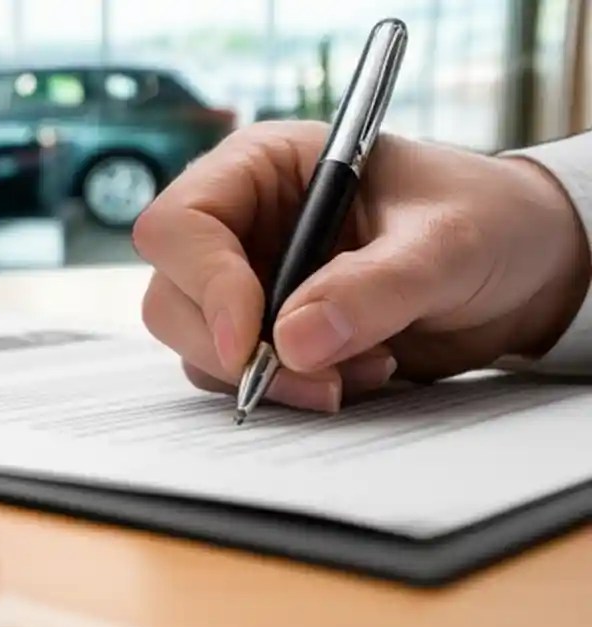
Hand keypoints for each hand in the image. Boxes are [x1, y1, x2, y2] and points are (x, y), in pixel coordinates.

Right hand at [134, 121, 589, 411]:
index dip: (204, 282)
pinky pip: (237, 376)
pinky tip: (358, 372)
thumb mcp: (446, 244)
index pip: (180, 224)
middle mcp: (240, 224)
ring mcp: (247, 282)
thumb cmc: (487, 221)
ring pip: (197, 345)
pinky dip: (291, 390)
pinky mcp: (266, 333)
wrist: (522, 270)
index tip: (252, 340)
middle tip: (314, 381)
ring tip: (361, 369)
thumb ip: (373, 288)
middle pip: (172, 296)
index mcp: (263, 168)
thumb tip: (292, 342)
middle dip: (233, 349)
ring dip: (271, 377)